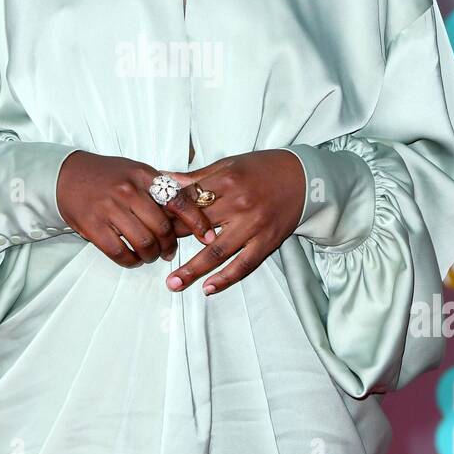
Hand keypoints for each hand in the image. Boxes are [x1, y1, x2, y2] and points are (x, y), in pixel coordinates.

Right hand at [56, 150, 216, 268]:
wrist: (66, 175)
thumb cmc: (107, 175)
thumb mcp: (136, 170)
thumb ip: (162, 184)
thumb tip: (194, 196)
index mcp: (142, 176)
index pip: (178, 199)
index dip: (197, 221)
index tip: (208, 236)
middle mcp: (127, 191)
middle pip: (161, 227)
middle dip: (170, 245)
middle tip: (168, 251)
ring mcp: (109, 209)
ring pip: (143, 242)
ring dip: (151, 255)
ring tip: (150, 255)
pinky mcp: (92, 226)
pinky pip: (119, 252)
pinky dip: (130, 260)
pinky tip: (133, 258)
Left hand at [161, 150, 306, 295]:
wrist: (304, 178)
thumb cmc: (262, 168)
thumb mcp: (228, 164)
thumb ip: (196, 176)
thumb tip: (163, 177)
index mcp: (226, 180)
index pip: (188, 200)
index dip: (167, 212)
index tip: (149, 223)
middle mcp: (239, 203)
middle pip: (198, 227)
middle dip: (172, 241)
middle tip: (152, 255)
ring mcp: (254, 225)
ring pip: (218, 251)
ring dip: (193, 270)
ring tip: (173, 284)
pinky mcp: (267, 241)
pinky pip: (244, 264)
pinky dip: (226, 278)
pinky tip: (208, 289)